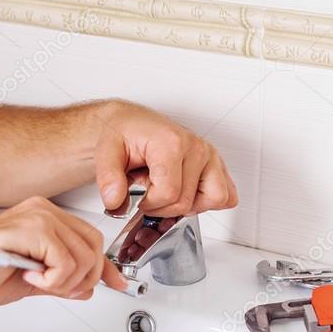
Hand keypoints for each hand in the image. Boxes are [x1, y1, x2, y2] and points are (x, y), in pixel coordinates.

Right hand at [0, 196, 128, 305]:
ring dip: (64, 281)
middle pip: (93, 246)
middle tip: (57, 288)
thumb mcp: (32, 280)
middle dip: (83, 278)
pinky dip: (51, 279)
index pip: (90, 238)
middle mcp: (43, 210)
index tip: (114, 283)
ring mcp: (36, 216)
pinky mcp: (29, 228)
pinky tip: (29, 275)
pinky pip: (64, 261)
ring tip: (36, 280)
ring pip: (83, 256)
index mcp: (44, 217)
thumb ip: (61, 280)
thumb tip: (87, 287)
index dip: (105, 266)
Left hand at [95, 101, 237, 216]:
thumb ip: (107, 179)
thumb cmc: (123, 134)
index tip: (136, 196)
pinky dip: (207, 201)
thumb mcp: (106, 152)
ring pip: (214, 200)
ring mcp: (209, 155)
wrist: (131, 124)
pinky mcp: (216, 164)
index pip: (169, 194)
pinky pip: (227, 195)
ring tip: (167, 192)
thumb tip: (115, 202)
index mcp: (171, 142)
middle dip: (161, 207)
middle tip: (147, 192)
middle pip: (186, 202)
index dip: (147, 204)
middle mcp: (195, 147)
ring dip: (188, 205)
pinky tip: (185, 192)